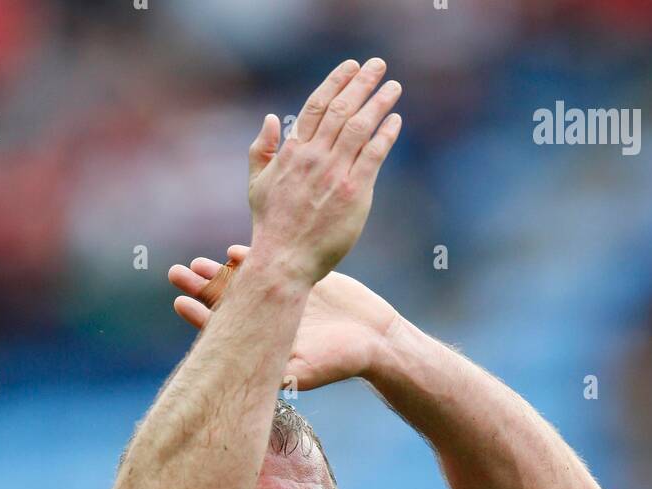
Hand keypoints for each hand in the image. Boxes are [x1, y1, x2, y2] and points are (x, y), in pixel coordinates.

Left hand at [168, 244, 400, 389]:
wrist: (377, 339)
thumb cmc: (343, 361)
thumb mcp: (308, 370)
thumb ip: (279, 372)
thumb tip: (250, 381)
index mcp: (264, 342)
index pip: (224, 329)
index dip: (200, 316)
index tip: (179, 304)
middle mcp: (269, 320)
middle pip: (226, 303)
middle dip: (200, 288)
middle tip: (174, 273)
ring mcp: (283, 299)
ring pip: (243, 283)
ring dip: (217, 273)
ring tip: (194, 263)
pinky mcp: (300, 280)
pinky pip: (271, 265)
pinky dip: (251, 259)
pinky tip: (232, 251)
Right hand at [244, 56, 401, 285]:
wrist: (284, 261)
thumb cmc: (270, 226)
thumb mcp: (256, 184)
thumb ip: (262, 150)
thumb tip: (271, 119)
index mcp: (293, 152)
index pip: (317, 105)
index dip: (336, 81)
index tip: (352, 67)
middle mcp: (314, 157)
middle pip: (342, 108)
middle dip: (362, 82)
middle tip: (378, 65)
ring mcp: (335, 174)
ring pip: (360, 126)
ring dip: (379, 102)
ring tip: (393, 87)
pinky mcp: (354, 193)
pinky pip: (374, 155)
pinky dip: (386, 134)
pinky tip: (395, 120)